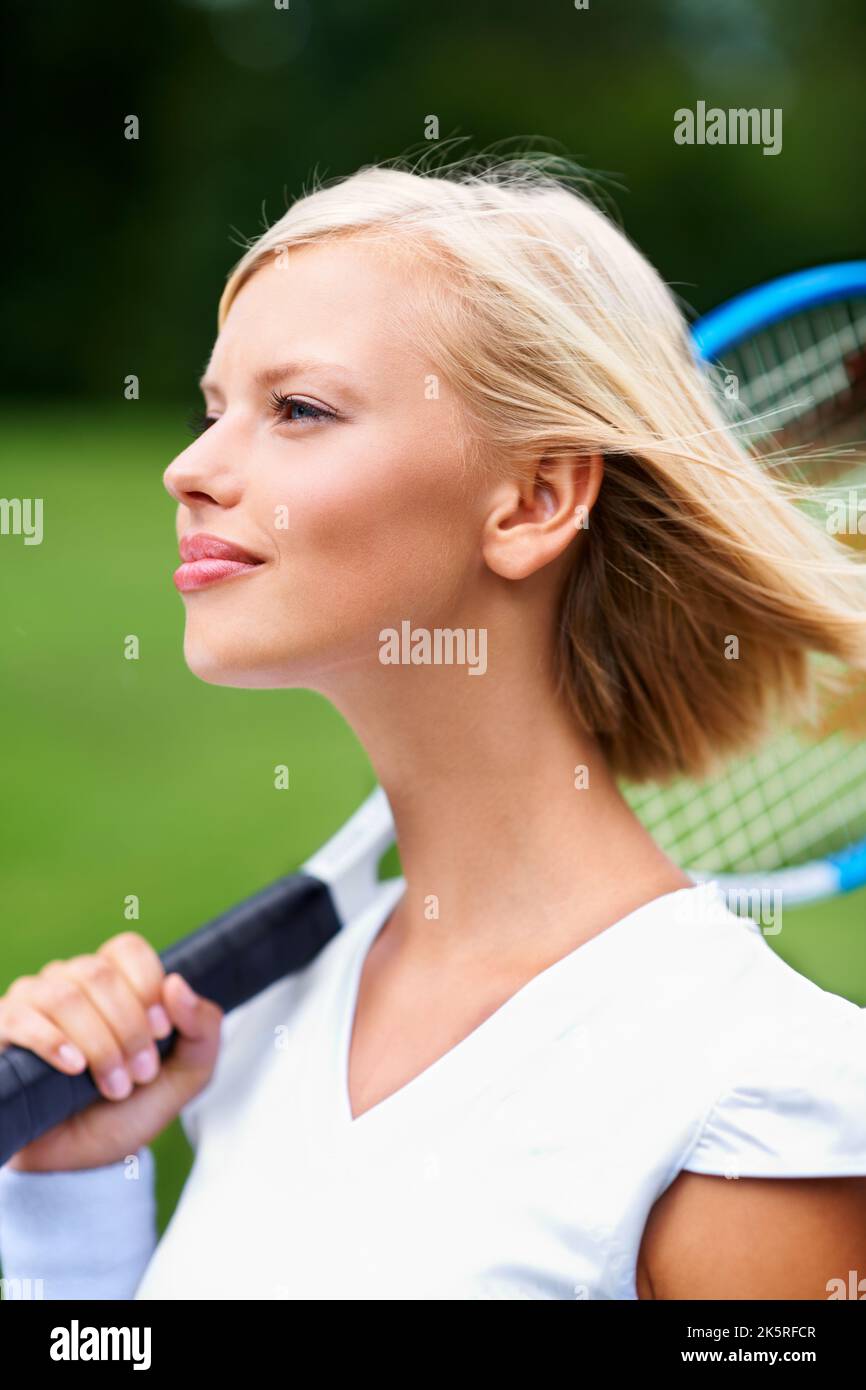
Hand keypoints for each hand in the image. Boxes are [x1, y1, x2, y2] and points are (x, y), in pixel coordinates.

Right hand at [0, 932, 222, 1170]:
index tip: (160, 1032)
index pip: (126, 949)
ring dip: (99, 1044)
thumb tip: (178, 984)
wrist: (79, 1164)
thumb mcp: (183, 1077)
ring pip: (65, 997)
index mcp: (112, 981)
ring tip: (113, 1085)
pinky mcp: (3, 1030)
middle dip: (129, 1028)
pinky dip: (53, 1043)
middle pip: (99, 974)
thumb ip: (202, 1031)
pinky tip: (74, 1068)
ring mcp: (32, 1004)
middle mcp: (69, 983)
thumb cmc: (127, 1111)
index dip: (148, 986)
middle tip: (139, 1073)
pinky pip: (22, 1018)